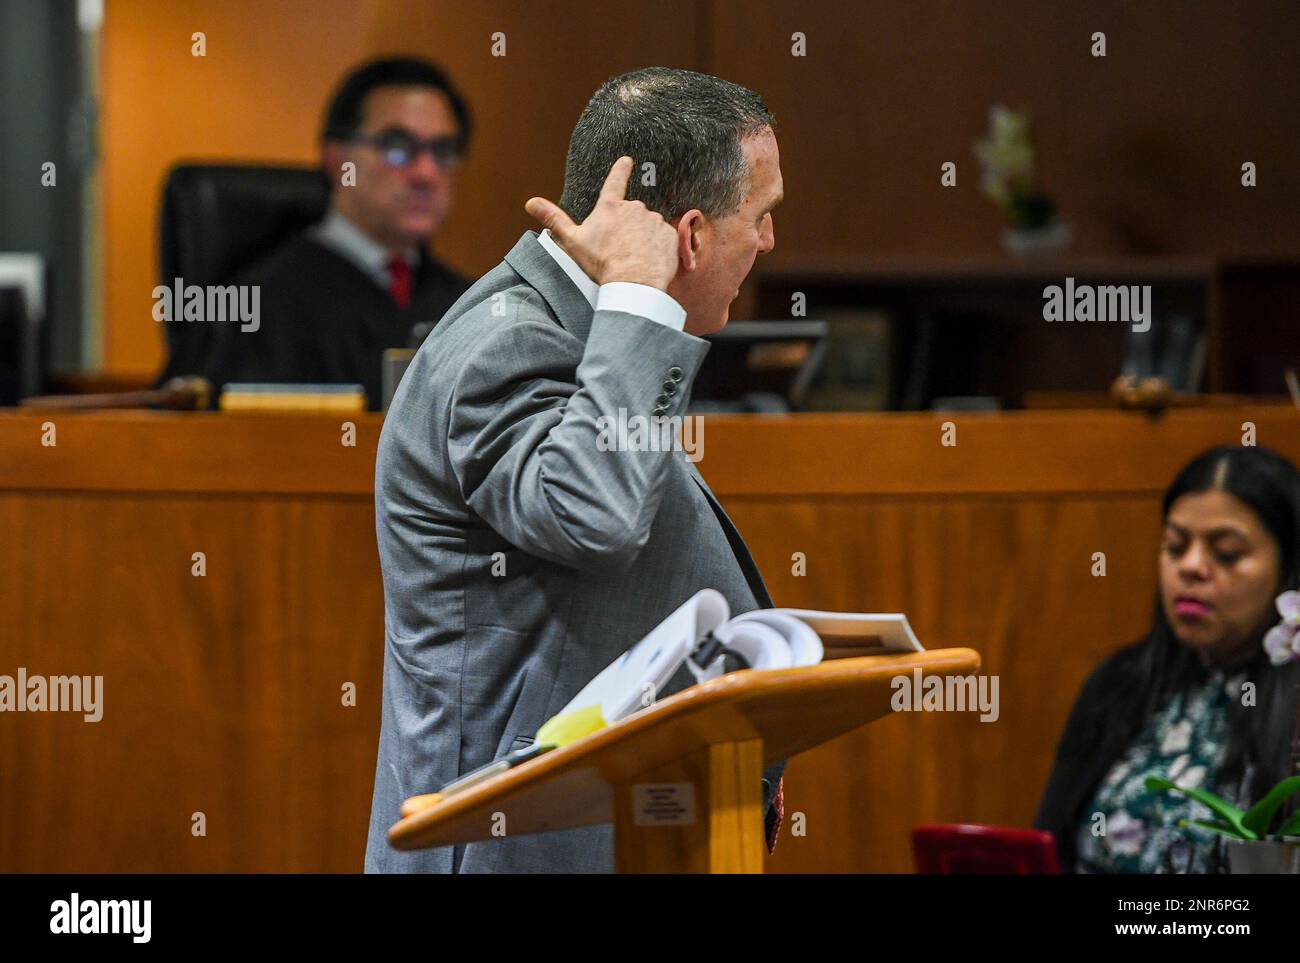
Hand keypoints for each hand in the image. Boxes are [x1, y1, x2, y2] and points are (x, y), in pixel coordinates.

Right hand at [525, 156, 678, 290]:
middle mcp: (633, 208)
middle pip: (631, 213)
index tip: (627, 160)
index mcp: (609, 208)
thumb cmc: (602, 263)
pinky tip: (650, 260)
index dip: (620, 170)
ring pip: (648, 227)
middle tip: (620, 249)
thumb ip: (554, 220)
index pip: (615, 182)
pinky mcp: (668, 234)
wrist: (633, 282)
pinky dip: (658, 247)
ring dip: (644, 238)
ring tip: (635, 258)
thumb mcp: (573, 241)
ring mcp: (653, 220)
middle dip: (628, 228)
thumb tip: (530, 202)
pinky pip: (664, 238)